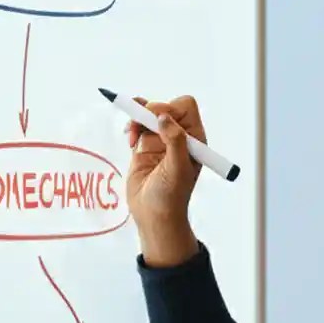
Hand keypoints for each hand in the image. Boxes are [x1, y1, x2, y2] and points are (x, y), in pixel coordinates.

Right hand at [125, 95, 205, 266]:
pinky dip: (131, 125)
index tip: (156, 121)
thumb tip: (164, 117)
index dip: (169, 108)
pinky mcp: (144, 146)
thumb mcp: (178, 169)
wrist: (154, 216)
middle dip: (149, 110)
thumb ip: (175, 141)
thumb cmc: (171, 196)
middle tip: (140, 124)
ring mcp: (160, 140)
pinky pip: (137, 124)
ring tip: (132, 133)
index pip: (184, 107)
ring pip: (148, 113)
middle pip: (164, 106)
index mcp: (193, 138)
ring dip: (137, 117)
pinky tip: (130, 139)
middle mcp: (178, 136)